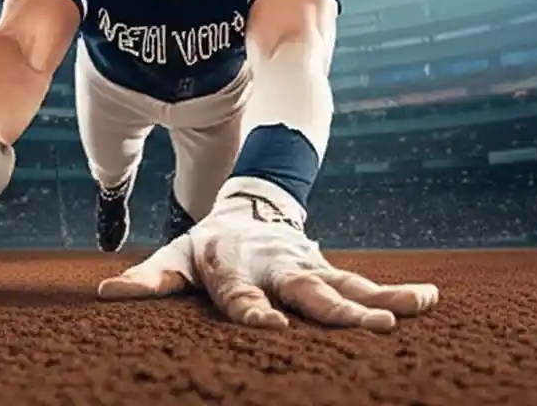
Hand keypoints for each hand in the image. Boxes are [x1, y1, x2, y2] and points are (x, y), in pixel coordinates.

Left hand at [97, 176, 438, 331]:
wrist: (246, 208)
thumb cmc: (203, 249)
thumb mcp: (173, 259)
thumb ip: (147, 280)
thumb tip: (106, 294)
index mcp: (231, 265)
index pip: (240, 292)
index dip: (252, 308)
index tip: (270, 326)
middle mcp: (273, 264)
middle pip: (305, 290)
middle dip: (334, 310)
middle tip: (368, 328)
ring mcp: (305, 265)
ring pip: (345, 285)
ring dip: (380, 299)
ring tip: (417, 307)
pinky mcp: (327, 269)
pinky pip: (363, 285)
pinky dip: (396, 294)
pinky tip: (430, 299)